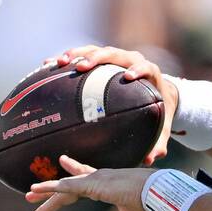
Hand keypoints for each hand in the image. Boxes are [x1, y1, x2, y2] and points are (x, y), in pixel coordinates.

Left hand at [26, 155, 158, 210]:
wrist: (158, 197)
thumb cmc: (148, 210)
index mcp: (107, 189)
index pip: (81, 191)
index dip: (66, 194)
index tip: (55, 195)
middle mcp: (99, 181)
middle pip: (68, 187)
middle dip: (51, 191)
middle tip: (31, 194)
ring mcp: (95, 180)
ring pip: (64, 187)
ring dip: (45, 190)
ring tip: (29, 193)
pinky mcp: (93, 183)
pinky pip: (66, 185)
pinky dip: (50, 187)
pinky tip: (35, 188)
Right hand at [46, 45, 178, 164]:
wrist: (155, 88)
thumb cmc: (158, 108)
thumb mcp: (163, 125)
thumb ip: (159, 142)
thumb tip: (151, 160)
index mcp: (150, 73)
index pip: (145, 67)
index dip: (137, 69)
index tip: (127, 76)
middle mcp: (131, 60)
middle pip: (114, 54)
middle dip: (97, 58)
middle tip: (81, 67)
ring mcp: (114, 57)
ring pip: (95, 50)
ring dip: (77, 54)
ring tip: (60, 63)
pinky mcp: (101, 58)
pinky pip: (82, 54)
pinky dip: (67, 58)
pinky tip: (48, 65)